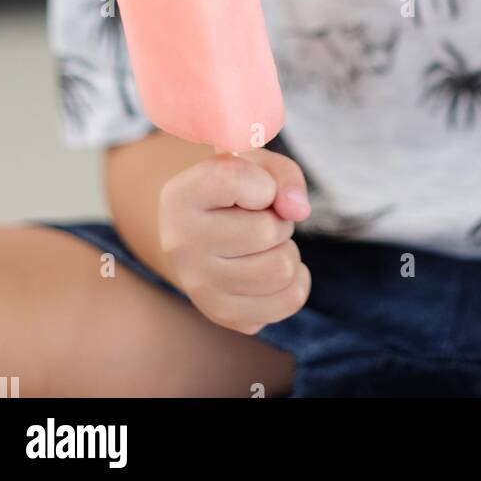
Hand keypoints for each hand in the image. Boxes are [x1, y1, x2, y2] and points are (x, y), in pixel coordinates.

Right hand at [158, 147, 312, 334]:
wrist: (203, 231)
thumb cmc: (235, 191)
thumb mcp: (256, 165)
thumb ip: (283, 175)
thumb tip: (299, 210)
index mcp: (181, 197)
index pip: (235, 179)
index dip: (262, 181)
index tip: (253, 188)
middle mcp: (181, 245)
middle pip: (267, 231)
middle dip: (279, 221)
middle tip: (261, 219)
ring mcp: (200, 287)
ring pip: (282, 269)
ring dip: (288, 250)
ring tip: (266, 244)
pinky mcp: (224, 314)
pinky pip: (290, 299)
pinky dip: (296, 280)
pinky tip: (272, 266)